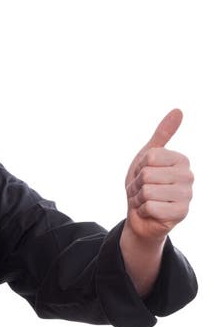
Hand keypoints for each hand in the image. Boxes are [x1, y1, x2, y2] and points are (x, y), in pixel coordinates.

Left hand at [124, 108, 193, 242]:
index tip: (143, 175)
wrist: (140, 216)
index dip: (139, 168)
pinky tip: (149, 212)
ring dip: (139, 199)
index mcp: (182, 160)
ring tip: (145, 201)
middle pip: (147, 174)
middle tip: (142, 191)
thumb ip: (162, 134)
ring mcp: (187, 196)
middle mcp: (188, 176)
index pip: (150, 157)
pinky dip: (143, 211)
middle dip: (137, 185)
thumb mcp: (148, 157)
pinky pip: (151, 207)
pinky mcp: (181, 214)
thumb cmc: (144, 185)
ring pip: (148, 191)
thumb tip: (178, 110)